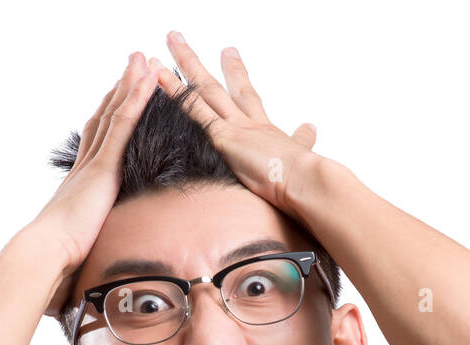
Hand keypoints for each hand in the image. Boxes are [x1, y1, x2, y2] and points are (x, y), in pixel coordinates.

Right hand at [29, 53, 159, 315]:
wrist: (40, 262)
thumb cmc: (48, 270)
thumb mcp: (69, 266)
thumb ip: (75, 271)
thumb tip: (66, 302)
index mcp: (78, 193)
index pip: (96, 151)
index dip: (105, 125)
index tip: (114, 104)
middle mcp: (84, 173)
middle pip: (104, 123)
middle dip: (118, 94)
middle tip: (131, 67)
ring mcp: (93, 169)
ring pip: (114, 116)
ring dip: (130, 86)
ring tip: (144, 60)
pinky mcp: (102, 170)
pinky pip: (123, 126)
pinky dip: (135, 100)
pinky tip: (148, 79)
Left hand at [154, 33, 321, 218]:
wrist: (305, 180)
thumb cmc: (304, 177)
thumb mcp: (303, 154)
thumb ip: (303, 140)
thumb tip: (311, 128)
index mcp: (264, 129)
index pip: (246, 96)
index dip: (236, 74)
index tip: (227, 52)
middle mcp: (246, 122)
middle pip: (217, 85)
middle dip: (196, 63)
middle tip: (179, 40)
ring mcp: (232, 128)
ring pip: (202, 90)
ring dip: (184, 64)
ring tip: (167, 42)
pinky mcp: (223, 139)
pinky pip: (193, 110)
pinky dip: (175, 92)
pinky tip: (158, 75)